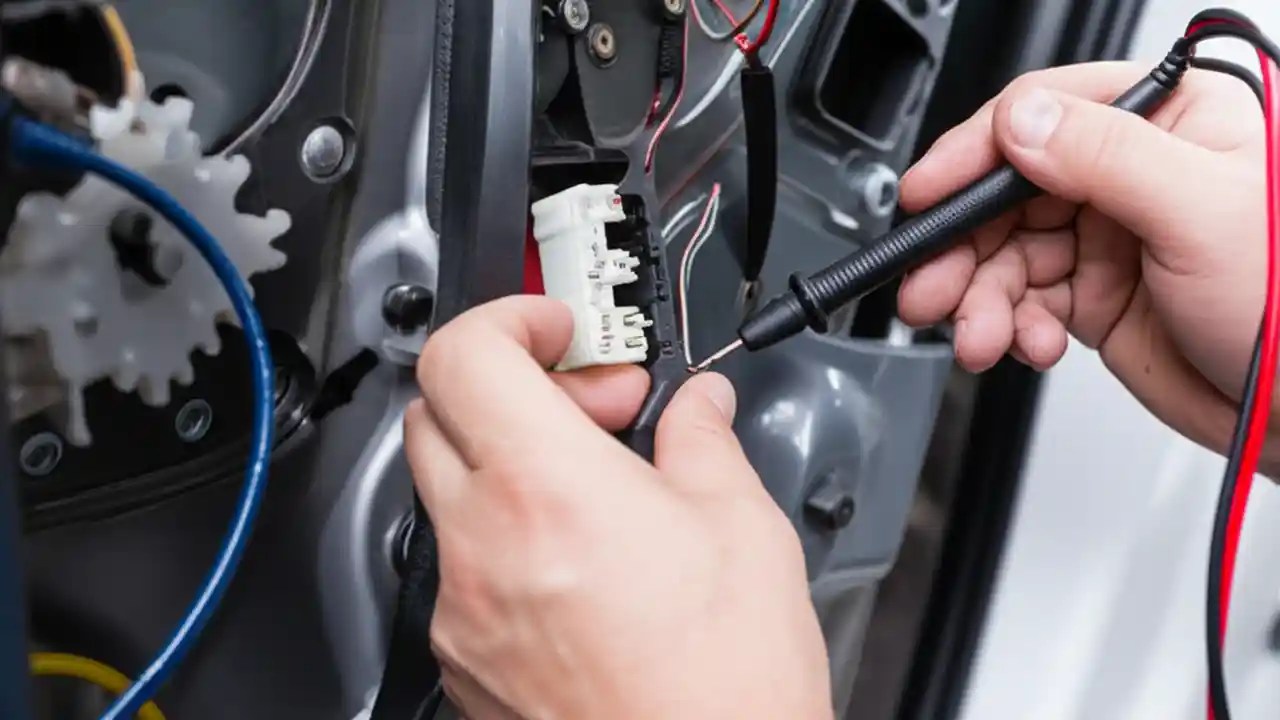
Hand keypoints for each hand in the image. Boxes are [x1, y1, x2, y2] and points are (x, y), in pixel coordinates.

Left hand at [405, 296, 831, 719]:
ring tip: (597, 487)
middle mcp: (483, 545)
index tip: (560, 332)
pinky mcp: (465, 660)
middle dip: (513, 386)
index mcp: (548, 488)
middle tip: (597, 408)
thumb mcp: (743, 530)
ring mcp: (463, 609)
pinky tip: (579, 559)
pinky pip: (460, 565)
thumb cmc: (729, 688)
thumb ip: (704, 442)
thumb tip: (699, 407)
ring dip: (507, 461)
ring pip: (446, 489)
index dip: (510, 319)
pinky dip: (504, 534)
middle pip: (439, 411)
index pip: (464, 353)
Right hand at [897, 61, 1279, 472]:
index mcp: (1167, 121)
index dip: (974, 155)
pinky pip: (1019, 299)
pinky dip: (1009, 325)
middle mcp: (1129, 172)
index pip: (1044, 113)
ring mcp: (1106, 235)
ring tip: (979, 335)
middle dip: (963, 246)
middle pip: (1006, 191)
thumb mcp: (1200, 213)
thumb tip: (1021, 123)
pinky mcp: (1091, 293)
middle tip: (932, 286)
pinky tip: (1028, 343)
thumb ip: (1105, 156)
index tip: (928, 195)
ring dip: (978, 297)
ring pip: (1003, 252)